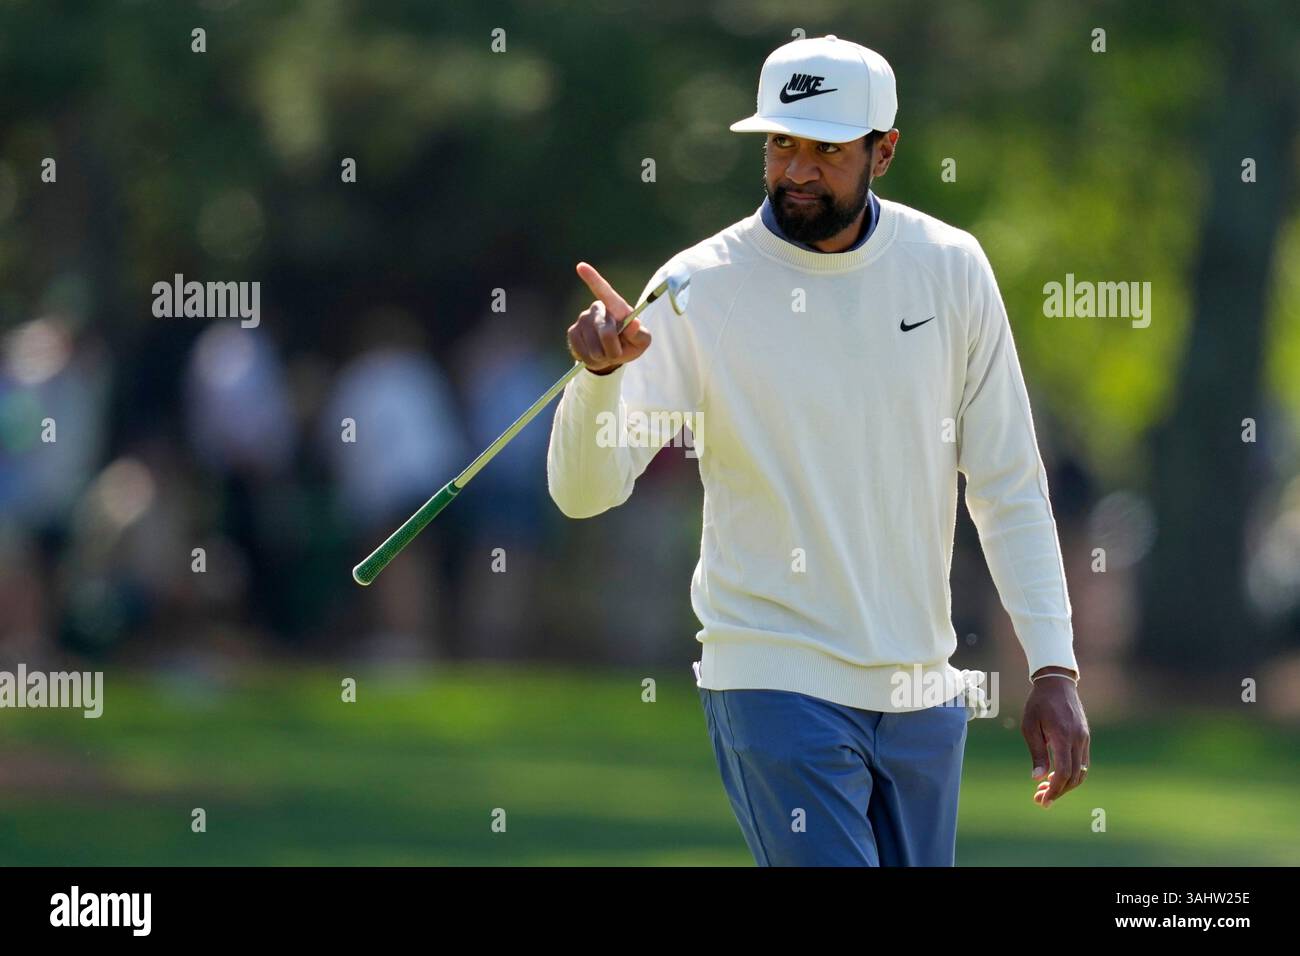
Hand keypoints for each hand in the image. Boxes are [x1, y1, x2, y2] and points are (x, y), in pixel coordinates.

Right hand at [567, 262, 652, 374]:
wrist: (611, 356)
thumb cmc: (629, 343)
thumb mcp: (641, 341)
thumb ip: (640, 334)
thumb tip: (635, 323)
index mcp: (616, 307)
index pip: (605, 292)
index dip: (593, 279)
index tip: (581, 266)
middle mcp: (597, 309)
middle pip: (607, 334)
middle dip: (615, 350)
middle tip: (617, 354)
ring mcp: (582, 319)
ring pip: (594, 349)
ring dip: (603, 358)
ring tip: (606, 354)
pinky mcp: (572, 332)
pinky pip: (583, 354)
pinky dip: (593, 362)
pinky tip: (595, 356)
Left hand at [1022, 667, 1089, 808]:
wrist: (1057, 683)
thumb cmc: (1038, 703)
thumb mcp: (1030, 726)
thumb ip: (1037, 752)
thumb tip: (1037, 778)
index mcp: (1063, 736)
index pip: (1064, 772)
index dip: (1055, 789)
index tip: (1043, 800)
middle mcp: (1078, 740)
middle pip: (1074, 776)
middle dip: (1058, 792)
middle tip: (1040, 800)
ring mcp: (1084, 739)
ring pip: (1081, 772)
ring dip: (1065, 785)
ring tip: (1045, 790)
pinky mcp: (1085, 738)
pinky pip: (1082, 763)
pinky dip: (1071, 774)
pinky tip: (1055, 777)